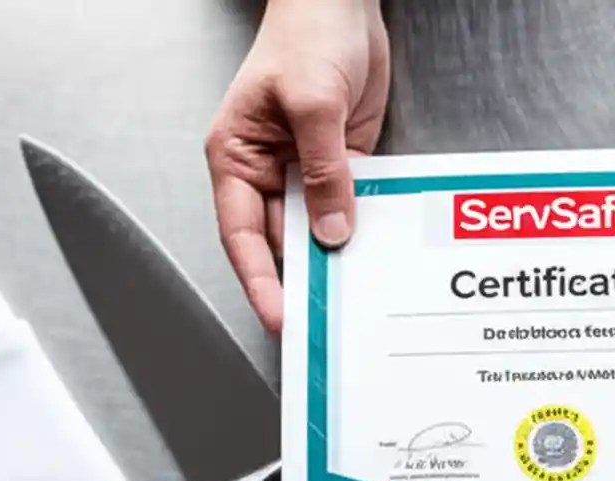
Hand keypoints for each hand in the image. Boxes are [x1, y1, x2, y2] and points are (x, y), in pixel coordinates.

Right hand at [204, 0, 388, 332]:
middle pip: (282, 239)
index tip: (279, 316)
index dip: (260, 280)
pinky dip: (363, 227)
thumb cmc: (306, 33)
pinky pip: (351, 205)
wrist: (345, 3)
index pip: (241, 234)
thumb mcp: (311, 102)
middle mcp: (268, 170)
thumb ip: (322, 169)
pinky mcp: (342, 163)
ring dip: (337, 255)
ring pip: (319, 228)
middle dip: (303, 275)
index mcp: (237, 157)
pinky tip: (378, 250)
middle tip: (326, 316)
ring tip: (355, 291)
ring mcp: (306, 169)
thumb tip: (331, 229)